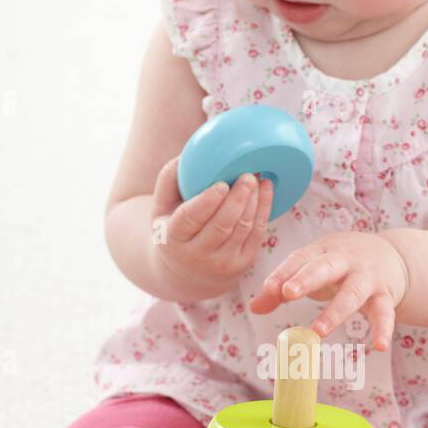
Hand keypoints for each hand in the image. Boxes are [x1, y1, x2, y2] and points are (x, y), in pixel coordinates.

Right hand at [150, 157, 273, 293]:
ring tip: (258, 179)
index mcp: (173, 238)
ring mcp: (221, 263)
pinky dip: (264, 211)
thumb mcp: (161, 208)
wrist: (187, 273)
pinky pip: (257, 235)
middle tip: (248, 176)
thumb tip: (188, 154)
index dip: (207, 202)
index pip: (190, 219)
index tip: (221, 185)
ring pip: (242, 229)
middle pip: (222, 225)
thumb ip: (169, 180)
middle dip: (238, 199)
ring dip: (254, 202)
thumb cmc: (174, 230)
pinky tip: (265, 191)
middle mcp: (196, 255)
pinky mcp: (241, 264)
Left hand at [249, 231, 408, 350]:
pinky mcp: (385, 295)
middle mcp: (345, 261)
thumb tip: (254, 307)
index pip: (300, 259)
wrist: (391, 254)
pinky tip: (379, 346)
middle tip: (288, 293)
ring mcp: (366, 278)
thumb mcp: (313, 268)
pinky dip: (383, 329)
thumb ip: (283, 288)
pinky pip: (384, 313)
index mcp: (323, 251)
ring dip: (335, 312)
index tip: (269, 289)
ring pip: (352, 294)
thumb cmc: (342, 265)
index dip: (284, 272)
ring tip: (317, 331)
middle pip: (325, 267)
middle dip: (306, 278)